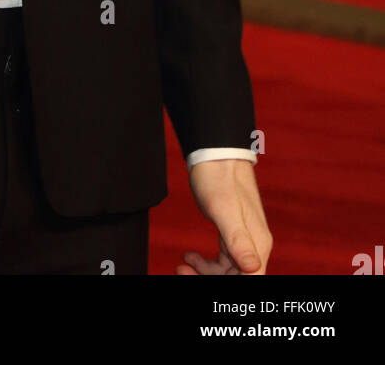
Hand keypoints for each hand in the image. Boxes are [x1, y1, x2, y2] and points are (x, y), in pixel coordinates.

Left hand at [177, 159, 272, 274]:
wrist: (216, 154)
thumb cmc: (220, 178)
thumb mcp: (225, 210)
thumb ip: (238, 240)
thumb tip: (253, 267)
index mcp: (258, 243)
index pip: (251, 279)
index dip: (230, 287)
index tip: (204, 281)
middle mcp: (255, 244)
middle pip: (238, 278)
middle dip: (210, 280)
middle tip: (181, 272)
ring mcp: (244, 239)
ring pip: (228, 272)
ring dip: (205, 273)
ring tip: (182, 265)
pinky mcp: (232, 234)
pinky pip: (223, 260)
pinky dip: (206, 263)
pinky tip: (190, 256)